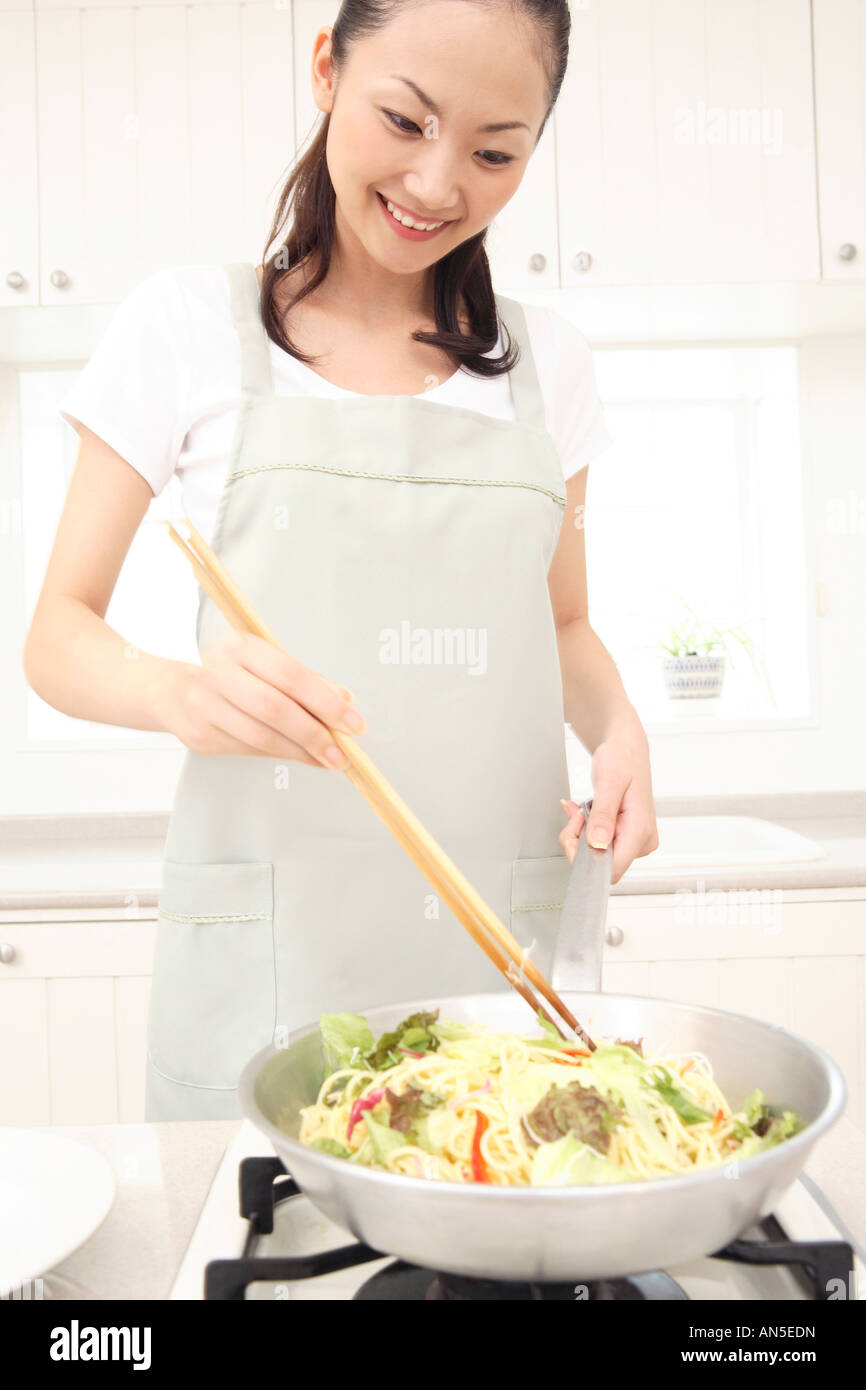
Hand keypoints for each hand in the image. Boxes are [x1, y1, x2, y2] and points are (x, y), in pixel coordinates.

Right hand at [160, 630, 365, 766]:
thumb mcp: (263, 663)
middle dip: (315, 734)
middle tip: (341, 752)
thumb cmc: (227, 673)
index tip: (351, 722)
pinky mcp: (200, 737)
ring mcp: (204, 706)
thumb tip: (343, 700)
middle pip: (275, 709)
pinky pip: (249, 750)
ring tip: (326, 758)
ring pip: (262, 737)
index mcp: (239, 646)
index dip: (325, 702)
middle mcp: (217, 672)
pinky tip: (300, 756)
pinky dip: (280, 756)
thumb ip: (303, 679)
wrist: (169, 690)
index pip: (291, 675)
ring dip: (301, 752)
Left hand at [558, 724, 658, 884]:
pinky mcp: (627, 837)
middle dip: (579, 842)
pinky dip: (586, 831)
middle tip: (578, 815)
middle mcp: (642, 841)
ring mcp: (635, 840)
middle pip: (601, 864)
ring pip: (597, 855)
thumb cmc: (622, 759)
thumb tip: (598, 844)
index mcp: (641, 831)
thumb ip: (603, 816)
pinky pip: (599, 845)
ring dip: (581, 834)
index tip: (576, 832)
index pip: (612, 870)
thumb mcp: (608, 784)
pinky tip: (586, 814)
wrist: (626, 749)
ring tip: (584, 809)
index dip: (586, 858)